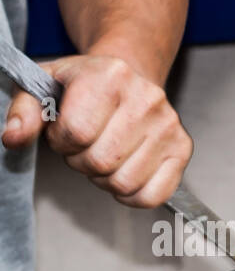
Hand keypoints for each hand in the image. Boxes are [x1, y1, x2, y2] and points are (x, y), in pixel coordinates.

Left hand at [2, 53, 192, 207]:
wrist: (129, 75)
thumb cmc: (86, 84)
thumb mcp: (45, 86)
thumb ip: (25, 112)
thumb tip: (14, 138)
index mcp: (110, 76)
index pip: (77, 132)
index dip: (61, 142)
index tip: (64, 133)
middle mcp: (147, 99)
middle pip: (102, 161)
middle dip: (82, 163)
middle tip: (84, 148)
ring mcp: (169, 126)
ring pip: (125, 183)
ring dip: (105, 180)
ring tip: (103, 158)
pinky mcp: (182, 149)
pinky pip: (153, 195)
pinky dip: (132, 196)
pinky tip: (123, 175)